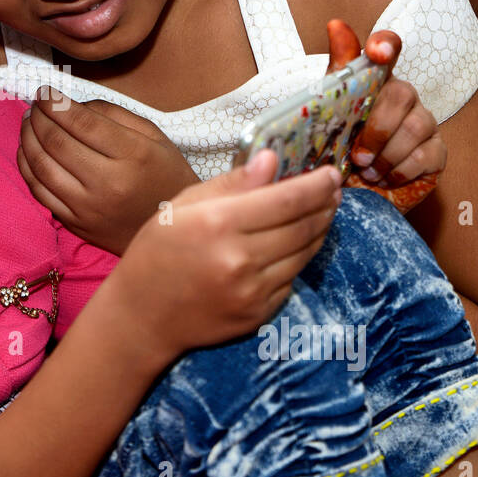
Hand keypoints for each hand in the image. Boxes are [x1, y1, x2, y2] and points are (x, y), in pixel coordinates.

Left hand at [17, 87, 199, 254]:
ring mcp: (89, 208)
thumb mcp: (153, 136)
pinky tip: (27, 150)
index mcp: (133, 155)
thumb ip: (113, 114)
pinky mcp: (76, 225)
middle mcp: (109, 183)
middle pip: (56, 142)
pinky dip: (27, 167)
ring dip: (27, 139)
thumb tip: (69, 105)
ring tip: (29, 123)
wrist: (173, 228)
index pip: (81, 122)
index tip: (45, 91)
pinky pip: (39, 192)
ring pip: (41, 167)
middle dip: (39, 117)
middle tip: (36, 105)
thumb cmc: (165, 175)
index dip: (55, 103)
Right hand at [105, 150, 342, 362]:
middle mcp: (239, 258)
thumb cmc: (157, 252)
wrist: (143, 317)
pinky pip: (291, 279)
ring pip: (304, 254)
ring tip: (322, 211)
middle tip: (334, 189)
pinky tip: (296, 244)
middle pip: (303, 226)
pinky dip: (299, 258)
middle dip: (325, 204)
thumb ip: (231, 182)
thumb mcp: (182, 206)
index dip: (316, 185)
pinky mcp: (259, 313)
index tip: (331, 173)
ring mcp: (252, 291)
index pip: (287, 200)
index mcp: (218, 223)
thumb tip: (272, 159)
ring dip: (319, 230)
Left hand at [327, 19, 444, 211]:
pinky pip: (426, 155)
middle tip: (356, 156)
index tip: (376, 53)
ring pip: (416, 127)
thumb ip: (334, 77)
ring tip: (367, 171)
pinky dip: (400, 170)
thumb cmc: (337, 153)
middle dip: (376, 128)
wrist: (351, 196)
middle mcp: (403, 97)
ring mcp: (424, 122)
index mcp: (374, 83)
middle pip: (402, 94)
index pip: (388, 47)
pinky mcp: (437, 152)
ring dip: (386, 154)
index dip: (385, 45)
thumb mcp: (325, 119)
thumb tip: (335, 24)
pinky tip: (384, 178)